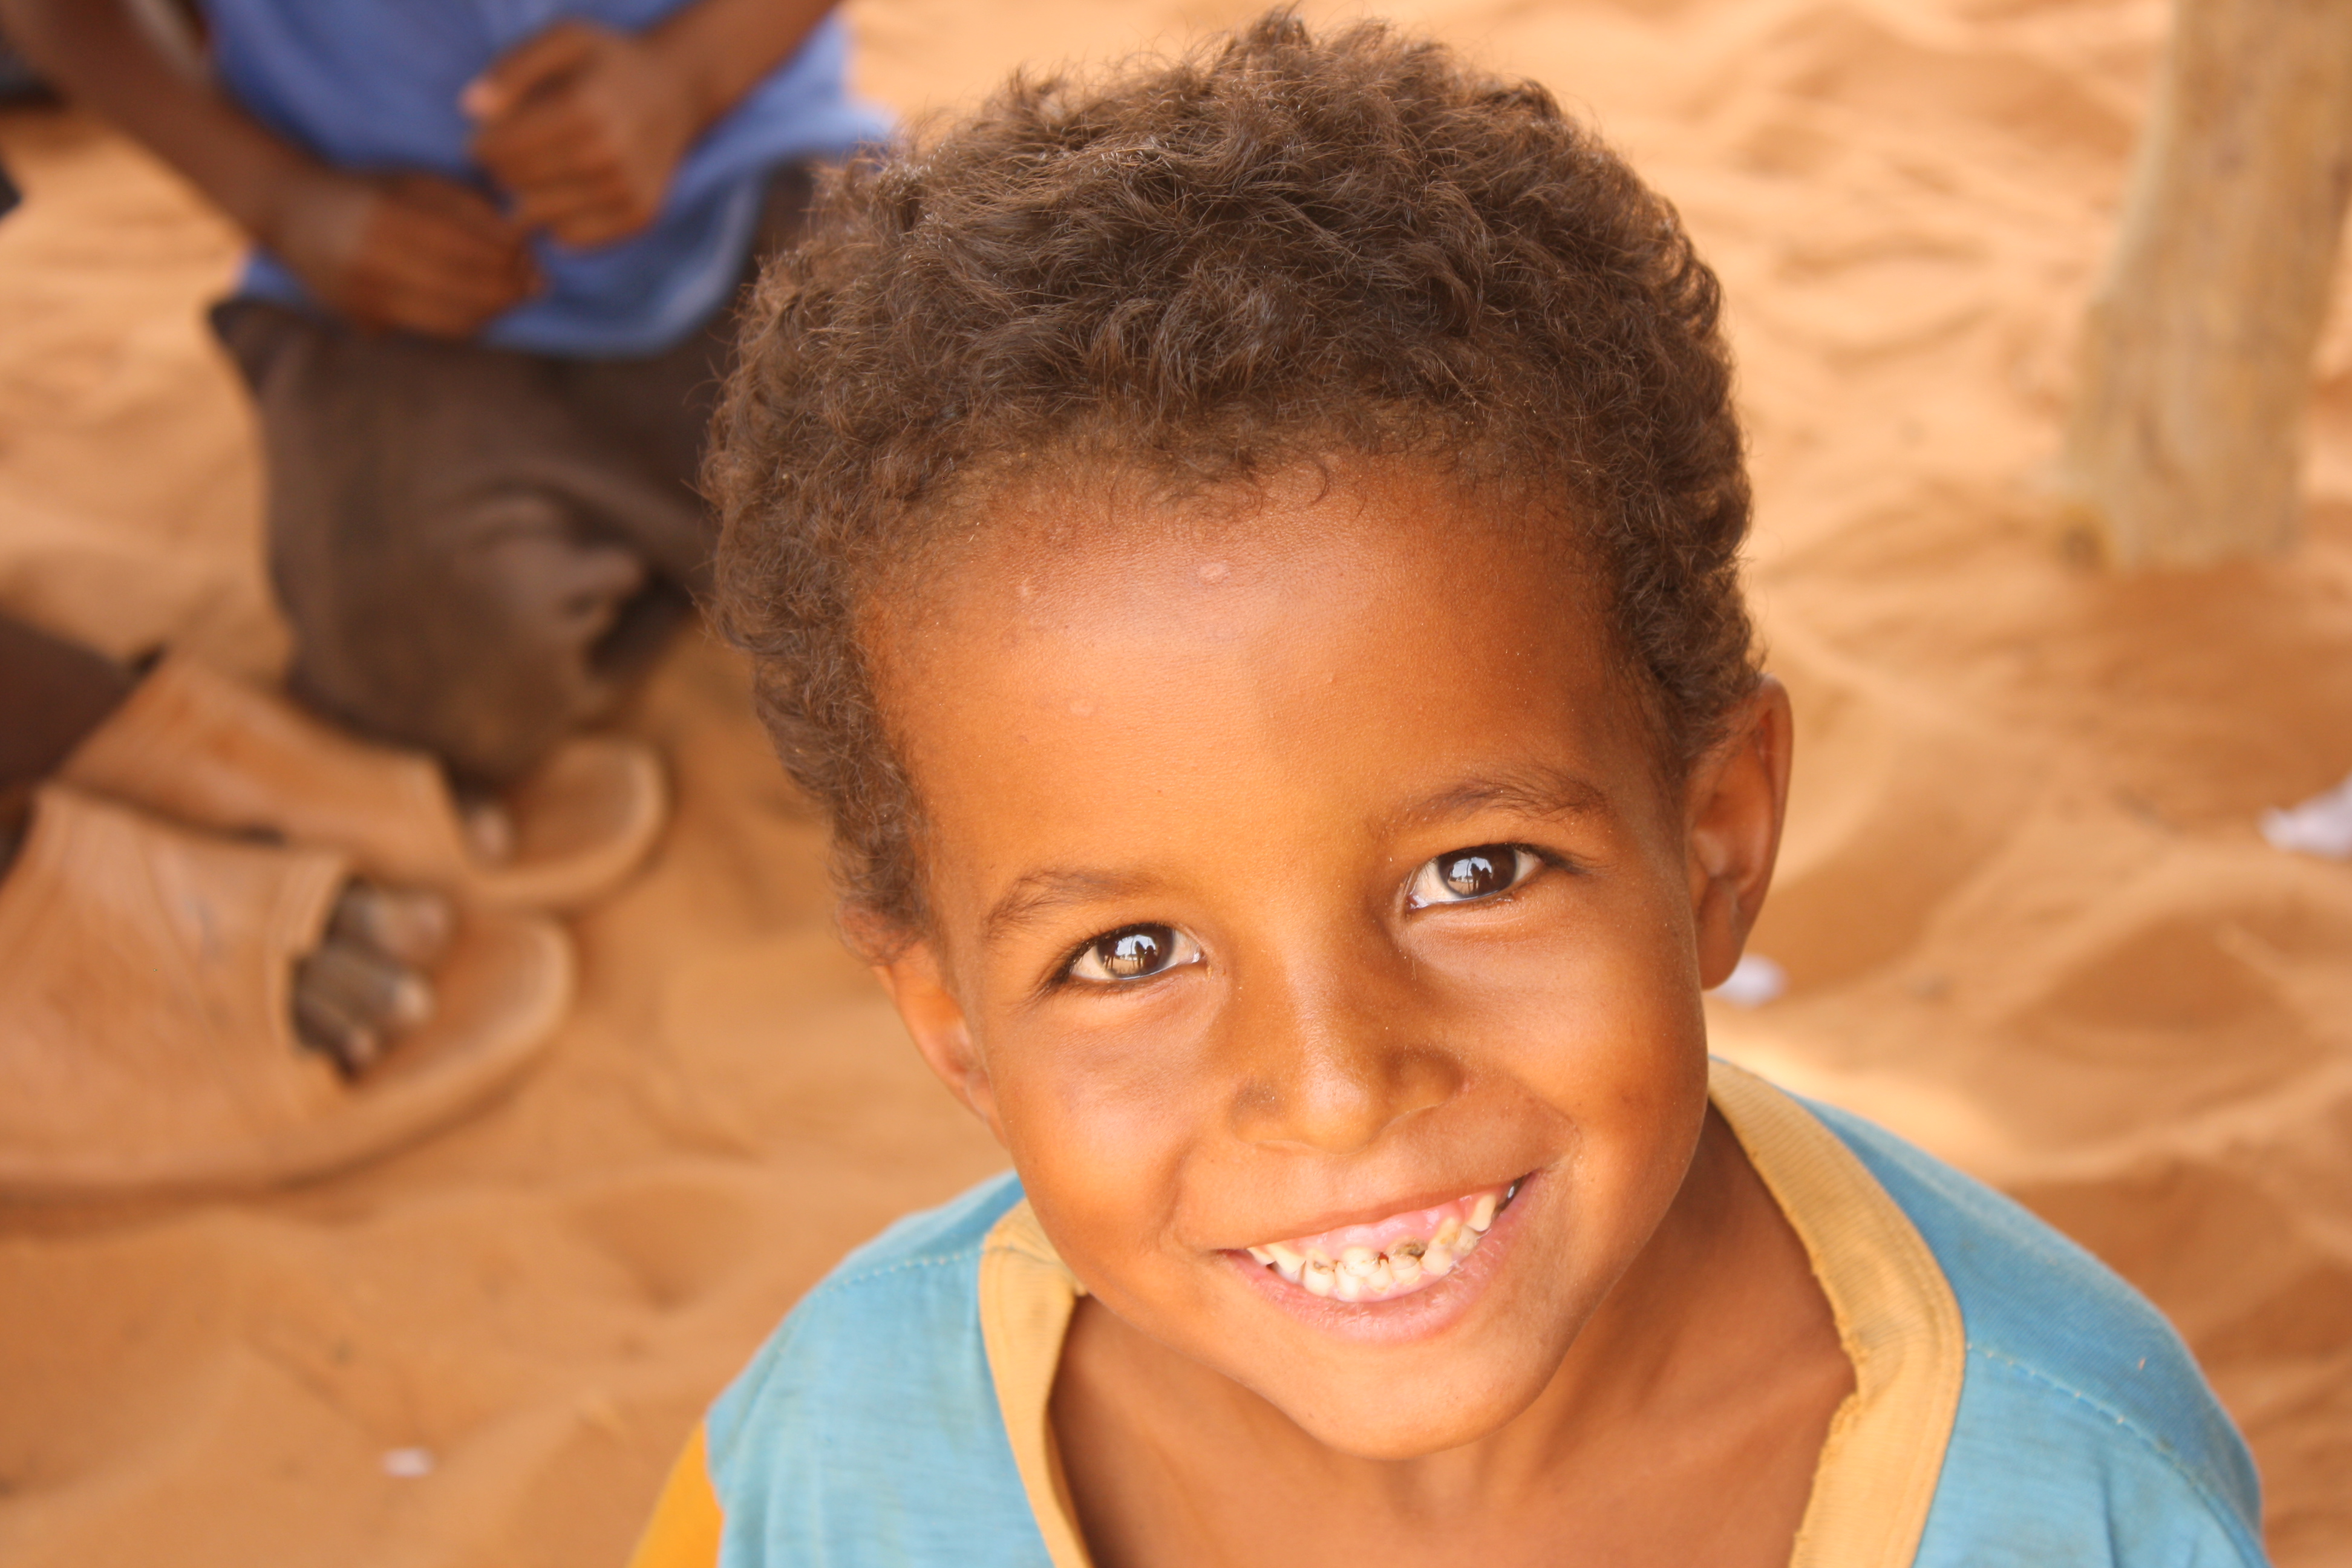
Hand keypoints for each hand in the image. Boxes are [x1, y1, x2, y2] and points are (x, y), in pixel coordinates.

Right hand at [268, 168, 539, 337]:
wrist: (293, 213)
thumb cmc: (369, 191)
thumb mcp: (415, 181)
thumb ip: (469, 205)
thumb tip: (523, 241)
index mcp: (385, 216)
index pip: (467, 247)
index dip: (508, 258)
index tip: (533, 258)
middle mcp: (370, 261)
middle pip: (464, 288)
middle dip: (509, 289)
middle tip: (534, 283)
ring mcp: (364, 298)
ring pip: (453, 320)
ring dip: (494, 312)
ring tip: (513, 296)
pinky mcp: (363, 323)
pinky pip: (432, 331)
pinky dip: (465, 322)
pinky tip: (481, 308)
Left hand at [463, 21, 701, 248]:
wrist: (678, 91)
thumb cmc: (608, 63)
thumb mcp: (562, 40)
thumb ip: (511, 68)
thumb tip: (471, 110)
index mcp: (585, 108)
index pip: (505, 147)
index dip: (481, 146)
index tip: (481, 140)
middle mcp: (610, 154)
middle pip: (518, 182)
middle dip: (501, 171)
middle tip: (507, 158)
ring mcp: (628, 189)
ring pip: (541, 215)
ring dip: (525, 199)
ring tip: (531, 176)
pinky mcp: (640, 215)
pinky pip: (573, 238)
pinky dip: (556, 221)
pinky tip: (561, 195)